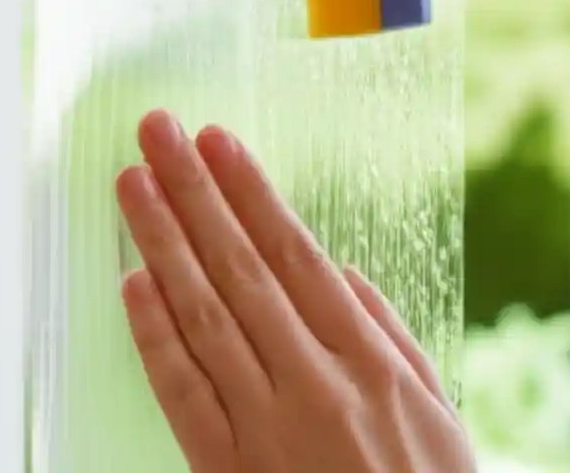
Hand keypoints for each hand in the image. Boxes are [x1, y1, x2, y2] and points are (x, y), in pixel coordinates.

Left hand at [115, 110, 475, 472]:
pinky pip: (182, 392)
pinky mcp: (226, 468)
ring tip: (132, 184)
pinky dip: (154, 335)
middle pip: (239, 269)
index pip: (295, 255)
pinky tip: (132, 283)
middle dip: (194, 193)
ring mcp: (264, 426)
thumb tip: (337, 270)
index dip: (251, 194)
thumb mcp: (437, 410)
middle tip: (156, 131)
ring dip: (162, 243)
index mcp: (368, 360)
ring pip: (203, 315)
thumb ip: (388, 333)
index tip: (218, 142)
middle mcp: (312, 381)